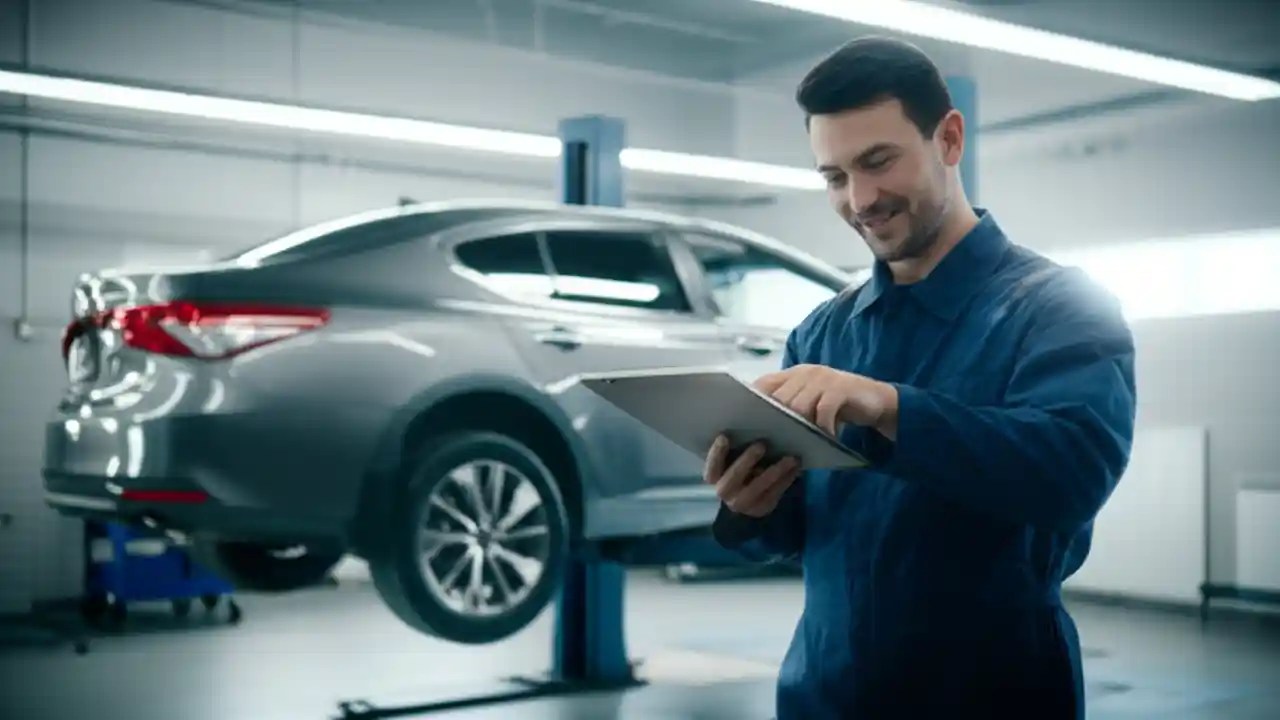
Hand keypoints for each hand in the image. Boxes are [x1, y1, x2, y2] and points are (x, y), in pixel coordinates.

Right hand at [703, 435, 800, 517]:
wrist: (750, 496)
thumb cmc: (741, 464)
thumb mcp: (734, 455)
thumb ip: (736, 442)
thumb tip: (744, 411)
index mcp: (714, 477)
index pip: (711, 467)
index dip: (716, 453)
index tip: (725, 436)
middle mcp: (725, 493)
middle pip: (732, 478)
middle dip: (747, 461)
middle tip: (762, 444)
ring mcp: (743, 504)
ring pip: (757, 488)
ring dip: (774, 472)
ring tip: (791, 458)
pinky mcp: (762, 509)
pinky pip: (775, 493)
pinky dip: (786, 479)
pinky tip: (796, 467)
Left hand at [753, 364, 899, 439]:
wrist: (878, 401)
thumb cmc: (839, 408)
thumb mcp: (812, 404)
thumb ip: (791, 408)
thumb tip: (762, 431)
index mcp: (794, 375)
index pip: (764, 384)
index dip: (751, 401)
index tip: (742, 422)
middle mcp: (806, 373)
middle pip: (780, 398)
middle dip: (774, 422)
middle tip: (772, 444)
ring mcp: (823, 379)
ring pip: (799, 406)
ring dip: (797, 429)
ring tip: (798, 446)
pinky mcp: (840, 389)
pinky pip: (824, 411)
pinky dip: (823, 428)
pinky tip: (826, 439)